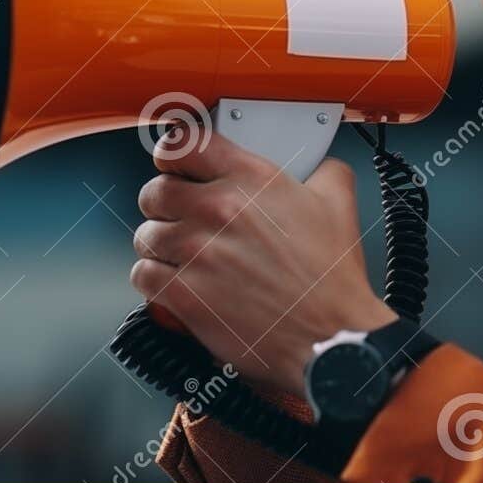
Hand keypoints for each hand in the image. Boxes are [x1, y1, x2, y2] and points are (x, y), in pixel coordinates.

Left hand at [130, 125, 397, 396]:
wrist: (330, 338)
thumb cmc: (331, 279)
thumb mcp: (338, 203)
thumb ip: (322, 171)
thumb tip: (318, 165)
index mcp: (251, 178)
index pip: (182, 144)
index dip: (171, 153)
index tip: (172, 163)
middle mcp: (219, 209)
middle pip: (155, 190)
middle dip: (164, 204)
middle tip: (181, 217)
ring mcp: (198, 252)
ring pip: (146, 235)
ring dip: (159, 244)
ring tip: (182, 255)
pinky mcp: (184, 294)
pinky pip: (144, 275)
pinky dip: (154, 279)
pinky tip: (175, 282)